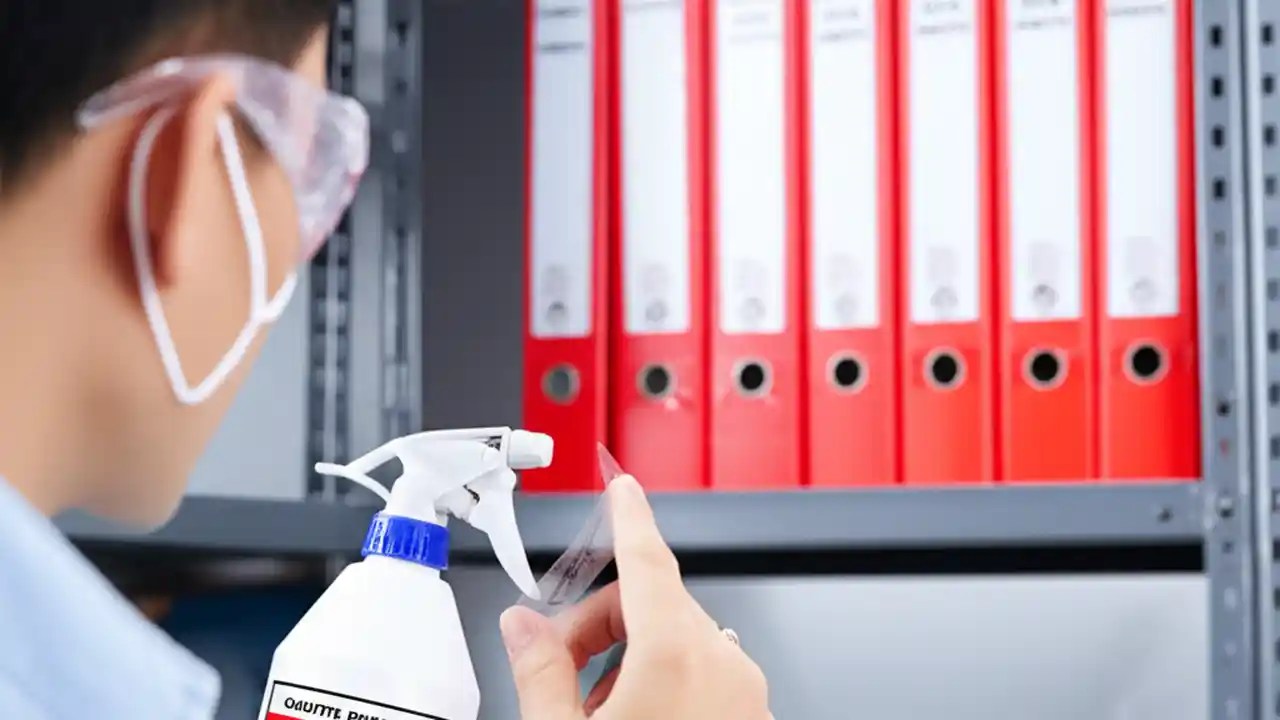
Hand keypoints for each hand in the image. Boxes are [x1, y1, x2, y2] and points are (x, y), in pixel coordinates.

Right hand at [499, 475, 770, 718]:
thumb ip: (539, 670)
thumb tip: (522, 627)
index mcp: (675, 657)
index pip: (647, 559)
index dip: (629, 516)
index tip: (623, 486)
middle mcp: (722, 666)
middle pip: (655, 604)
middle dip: (601, 625)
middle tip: (562, 670)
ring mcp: (747, 695)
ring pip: (682, 642)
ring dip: (634, 661)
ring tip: (599, 713)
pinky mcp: (754, 718)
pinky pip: (709, 678)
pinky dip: (670, 686)